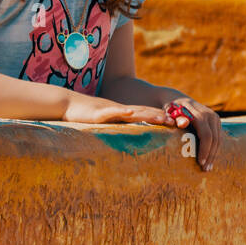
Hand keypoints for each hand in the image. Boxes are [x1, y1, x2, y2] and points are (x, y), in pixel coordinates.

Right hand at [62, 94, 179, 126]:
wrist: (66, 104)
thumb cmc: (83, 116)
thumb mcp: (103, 124)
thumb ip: (114, 130)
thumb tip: (123, 140)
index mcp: (122, 114)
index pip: (145, 116)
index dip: (161, 118)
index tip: (177, 123)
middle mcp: (119, 110)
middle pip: (144, 113)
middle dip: (162, 117)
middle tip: (179, 122)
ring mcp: (110, 110)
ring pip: (133, 112)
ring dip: (149, 115)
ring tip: (164, 118)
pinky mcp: (98, 113)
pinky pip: (111, 112)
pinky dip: (122, 112)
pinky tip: (131, 112)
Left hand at [164, 97, 221, 170]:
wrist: (177, 99)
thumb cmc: (170, 109)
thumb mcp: (169, 113)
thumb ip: (176, 118)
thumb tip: (183, 124)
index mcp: (200, 114)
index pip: (207, 136)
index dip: (205, 150)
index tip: (200, 162)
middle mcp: (211, 115)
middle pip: (215, 139)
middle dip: (210, 155)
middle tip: (205, 170)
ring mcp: (215, 118)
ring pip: (219, 140)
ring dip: (214, 154)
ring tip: (208, 167)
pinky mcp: (216, 122)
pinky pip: (218, 138)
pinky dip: (214, 149)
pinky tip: (209, 159)